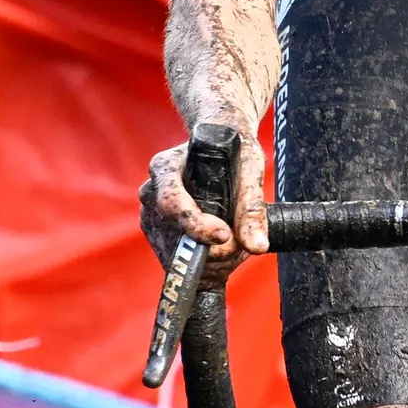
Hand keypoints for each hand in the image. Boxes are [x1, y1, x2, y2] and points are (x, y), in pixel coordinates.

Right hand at [142, 125, 267, 291]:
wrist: (221, 144)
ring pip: (176, 253)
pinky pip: (177, 259)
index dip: (197, 225)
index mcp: (165, 167)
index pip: (172, 202)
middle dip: (212, 251)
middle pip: (174, 234)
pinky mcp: (157, 233)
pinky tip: (225, 253)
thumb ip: (252, 209)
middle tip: (242, 250)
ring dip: (211, 261)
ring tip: (238, 248)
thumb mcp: (249, 172)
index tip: (225, 235)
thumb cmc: (234, 152)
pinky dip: (204, 264)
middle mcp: (151, 191)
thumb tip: (257, 246)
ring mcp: (151, 214)